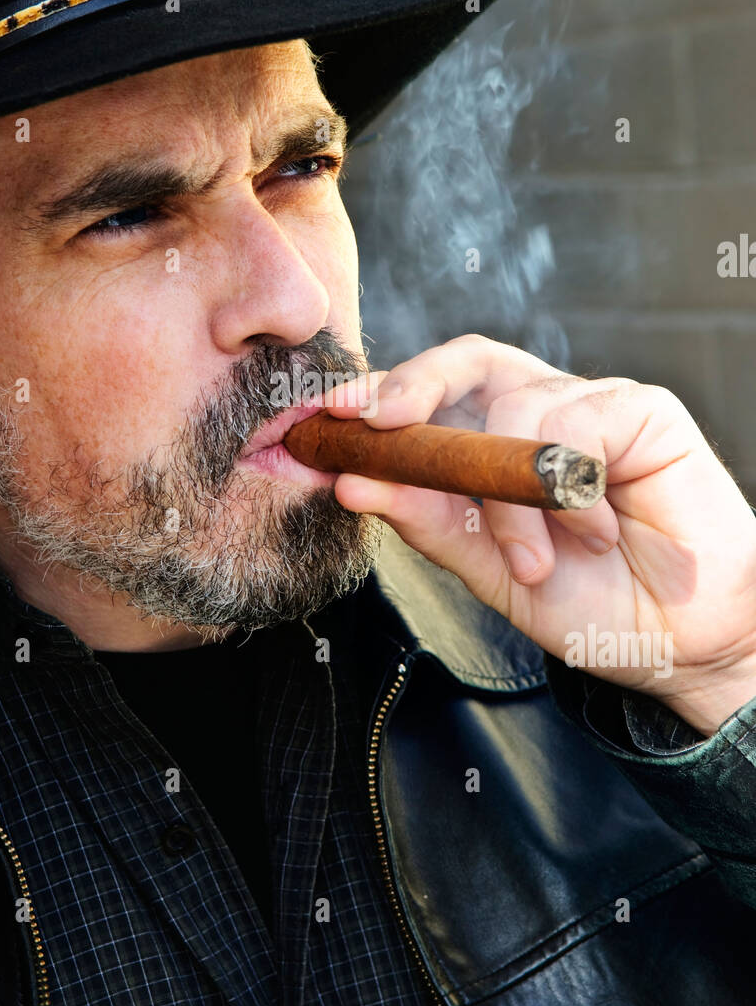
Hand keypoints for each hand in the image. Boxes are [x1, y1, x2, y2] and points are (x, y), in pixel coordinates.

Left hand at [324, 335, 755, 736]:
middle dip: (413, 382)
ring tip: (529, 559)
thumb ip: (429, 523)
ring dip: (507, 492)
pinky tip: (588, 531)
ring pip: (515, 402)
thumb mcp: (490, 571)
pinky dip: (566, 482)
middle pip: (467, 359)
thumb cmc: (591, 603)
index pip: (432, 397)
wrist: (680, 645)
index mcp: (497, 444)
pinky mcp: (642, 411)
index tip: (326, 419)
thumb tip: (352, 482)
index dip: (380, 398)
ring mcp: (591, 406)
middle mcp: (539, 415)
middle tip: (379, 422)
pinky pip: (579, 419)